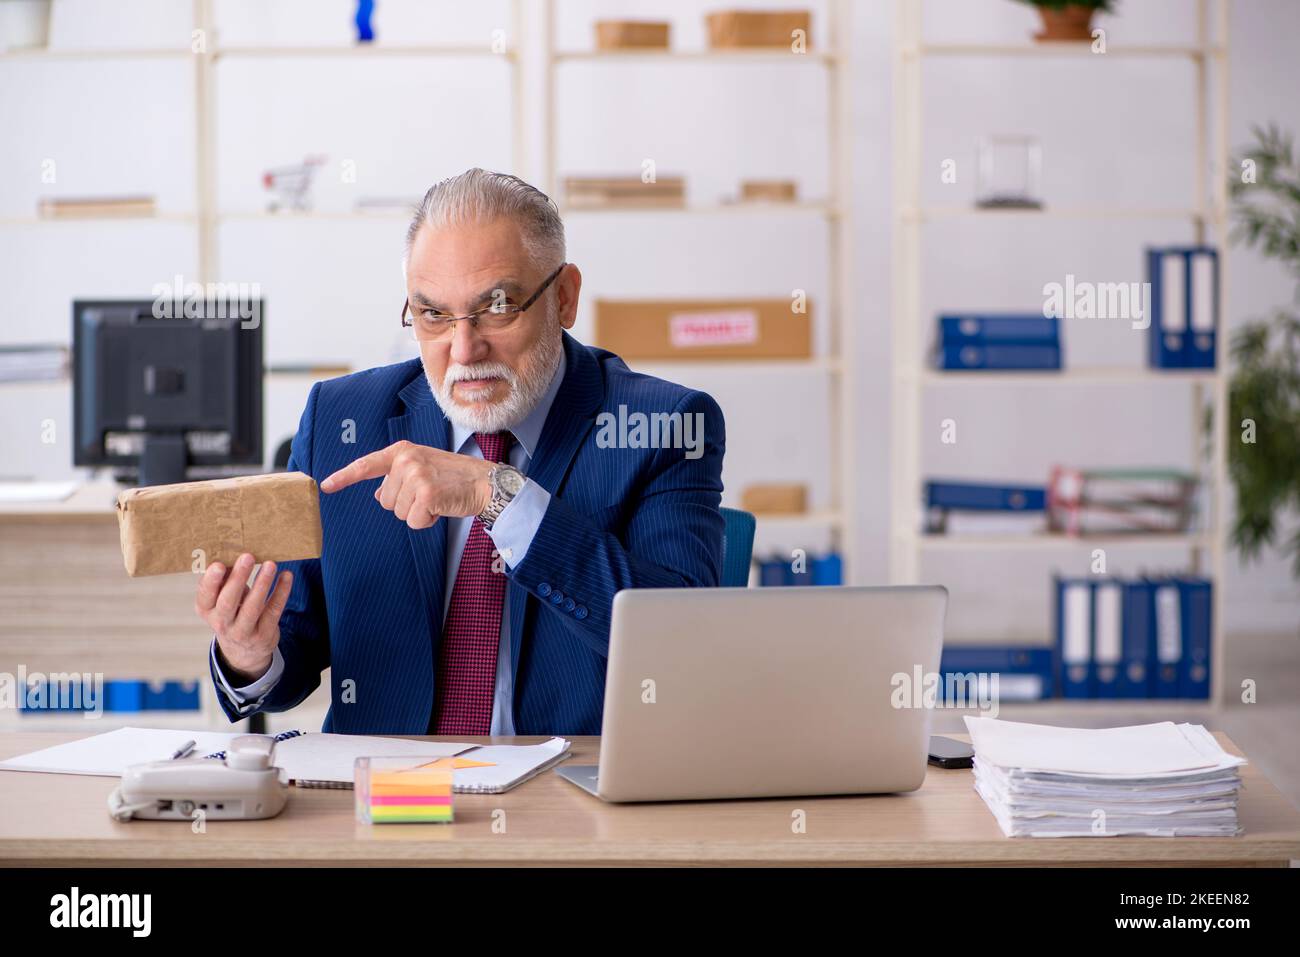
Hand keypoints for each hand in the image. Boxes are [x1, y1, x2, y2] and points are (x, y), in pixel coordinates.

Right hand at [195, 553, 292, 684]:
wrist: (243, 650)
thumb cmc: (231, 612)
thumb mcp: (220, 600)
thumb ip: (223, 580)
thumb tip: (230, 552)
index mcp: (207, 610)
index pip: (204, 596)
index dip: (211, 581)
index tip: (218, 564)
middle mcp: (222, 623)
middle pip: (228, 602)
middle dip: (238, 578)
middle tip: (248, 556)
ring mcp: (243, 631)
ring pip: (252, 608)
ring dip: (262, 584)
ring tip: (270, 564)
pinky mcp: (263, 634)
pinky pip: (274, 611)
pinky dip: (281, 592)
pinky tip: (286, 576)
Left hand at [320, 440, 494, 529]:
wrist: (485, 482)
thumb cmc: (455, 477)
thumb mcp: (423, 468)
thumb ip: (397, 478)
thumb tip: (377, 494)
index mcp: (402, 451)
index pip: (366, 465)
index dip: (344, 477)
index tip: (326, 485)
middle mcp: (406, 460)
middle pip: (385, 500)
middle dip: (405, 504)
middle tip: (429, 493)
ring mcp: (416, 475)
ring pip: (398, 512)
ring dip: (417, 513)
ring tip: (437, 499)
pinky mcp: (426, 493)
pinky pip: (413, 521)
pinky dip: (427, 521)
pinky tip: (441, 507)